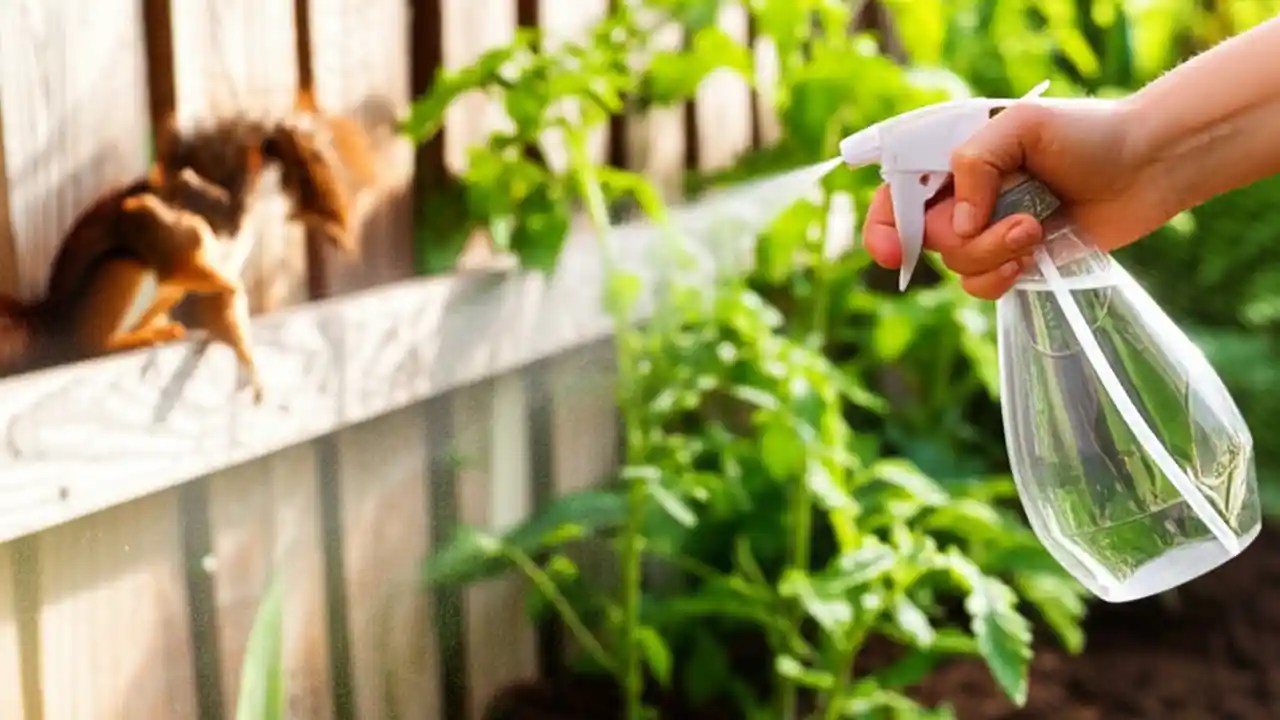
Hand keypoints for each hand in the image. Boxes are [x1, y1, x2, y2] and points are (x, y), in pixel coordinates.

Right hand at [861, 96, 1174, 298]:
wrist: (1147, 167)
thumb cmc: (1088, 135)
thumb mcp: (1022, 125)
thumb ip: (975, 163)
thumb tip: (959, 224)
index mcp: (952, 160)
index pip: (894, 196)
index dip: (884, 227)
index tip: (894, 251)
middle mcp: (962, 198)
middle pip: (926, 238)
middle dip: (968, 239)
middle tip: (1021, 223)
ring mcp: (986, 232)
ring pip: (956, 264)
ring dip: (995, 254)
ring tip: (1037, 232)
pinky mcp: (1012, 262)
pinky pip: (980, 286)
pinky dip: (1001, 279)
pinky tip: (1032, 260)